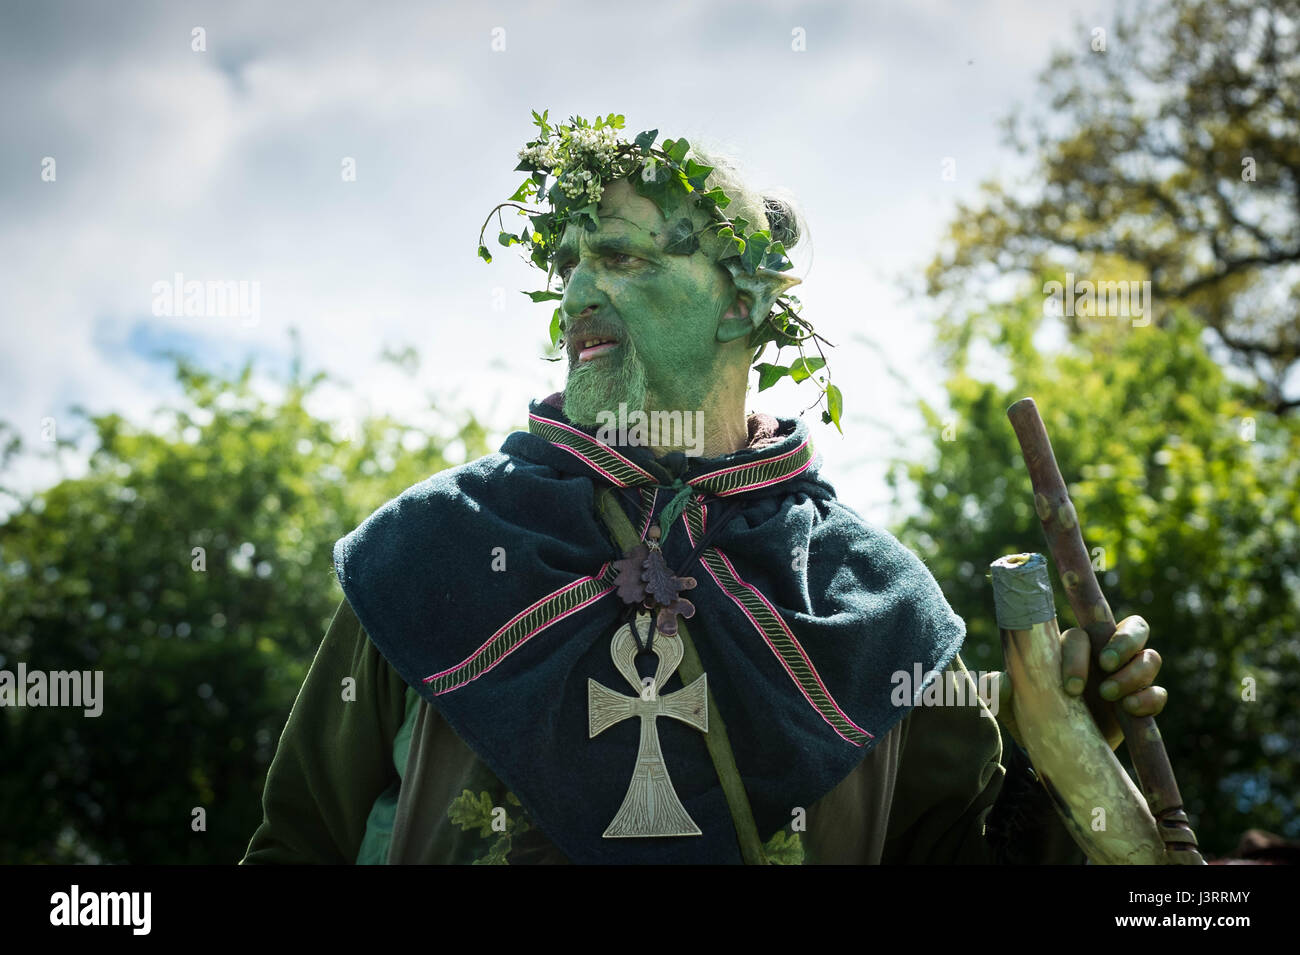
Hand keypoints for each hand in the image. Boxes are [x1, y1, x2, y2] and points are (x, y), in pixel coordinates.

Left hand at [996, 615, 1166, 750]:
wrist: (1058, 751)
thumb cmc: (1035, 717)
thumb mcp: (1013, 708)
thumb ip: (1001, 691)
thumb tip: (998, 679)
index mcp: (1072, 648)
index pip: (1081, 636)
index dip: (1078, 656)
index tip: (1070, 687)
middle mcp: (1104, 654)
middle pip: (1132, 628)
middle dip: (1124, 641)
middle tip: (1107, 665)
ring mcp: (1127, 675)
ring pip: (1149, 656)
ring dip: (1135, 673)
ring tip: (1112, 696)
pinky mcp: (1142, 700)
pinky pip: (1158, 691)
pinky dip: (1150, 698)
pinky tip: (1132, 711)